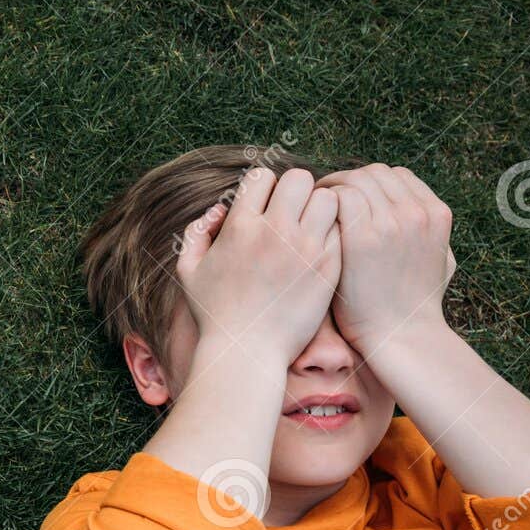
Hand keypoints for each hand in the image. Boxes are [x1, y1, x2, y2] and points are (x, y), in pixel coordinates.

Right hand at [175, 167, 340, 364]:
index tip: (264, 207)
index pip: (263, 176)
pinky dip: (333, 234)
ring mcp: (305, 248)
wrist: (247, 352)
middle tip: (293, 212)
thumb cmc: (214, 314)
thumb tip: (219, 210)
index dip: (264, 188)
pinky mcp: (329, 267)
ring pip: (328, 199)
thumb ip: (196, 233)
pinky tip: (321, 250)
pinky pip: (342, 230)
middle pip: (299, 178)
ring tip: (312, 227)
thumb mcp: (188, 271)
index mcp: (239, 226)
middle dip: (296, 190)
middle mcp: (274, 231)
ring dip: (320, 208)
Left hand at [316, 163, 455, 357]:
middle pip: (374, 173)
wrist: (399, 335)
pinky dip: (322, 202)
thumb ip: (427, 233)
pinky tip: (311, 218)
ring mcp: (392, 221)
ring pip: (354, 180)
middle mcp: (417, 212)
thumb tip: (411, 213)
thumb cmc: (411, 306)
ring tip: (312, 205)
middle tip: (322, 197)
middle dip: (346, 181)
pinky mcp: (364, 235)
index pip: (397, 176)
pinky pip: (339, 197)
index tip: (348, 196)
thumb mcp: (439, 262)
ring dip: (330, 189)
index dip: (368, 183)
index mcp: (436, 214)